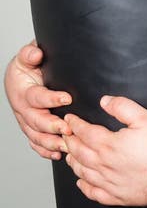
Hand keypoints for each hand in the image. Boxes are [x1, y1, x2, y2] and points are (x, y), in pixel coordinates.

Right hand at [4, 42, 71, 160]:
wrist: (18, 77)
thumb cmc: (25, 67)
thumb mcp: (25, 57)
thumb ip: (29, 54)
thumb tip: (36, 53)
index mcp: (22, 91)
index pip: (36, 97)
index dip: (50, 99)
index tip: (66, 98)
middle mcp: (22, 109)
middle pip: (35, 121)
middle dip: (52, 126)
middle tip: (68, 129)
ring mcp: (26, 120)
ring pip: (35, 136)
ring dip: (50, 142)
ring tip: (65, 146)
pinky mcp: (30, 128)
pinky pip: (35, 142)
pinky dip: (45, 150)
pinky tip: (57, 154)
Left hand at [64, 96, 146, 206]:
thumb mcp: (144, 117)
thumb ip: (122, 106)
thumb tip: (104, 101)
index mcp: (108, 144)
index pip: (84, 132)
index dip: (74, 124)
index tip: (70, 119)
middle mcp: (103, 165)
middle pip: (78, 152)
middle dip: (69, 141)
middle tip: (65, 135)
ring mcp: (108, 182)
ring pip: (82, 172)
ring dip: (73, 162)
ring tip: (69, 155)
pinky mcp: (115, 196)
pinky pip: (93, 193)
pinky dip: (83, 187)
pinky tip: (81, 181)